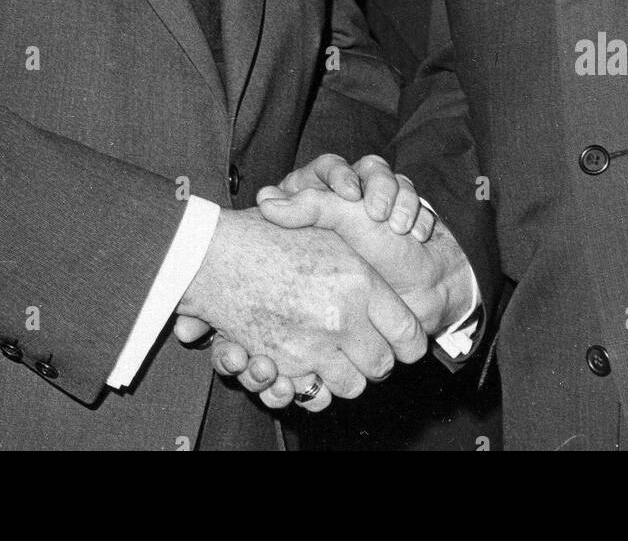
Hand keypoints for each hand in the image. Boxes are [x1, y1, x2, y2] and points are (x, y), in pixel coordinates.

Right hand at [176, 207, 426, 406]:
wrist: (217, 255)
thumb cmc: (273, 237)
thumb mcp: (329, 235)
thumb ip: (365, 270)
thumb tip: (394, 298)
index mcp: (360, 282)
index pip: (409, 334)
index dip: (410, 344)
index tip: (404, 343)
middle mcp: (342, 317)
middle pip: (383, 365)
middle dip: (377, 361)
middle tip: (367, 348)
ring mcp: (313, 345)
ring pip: (352, 386)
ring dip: (348, 375)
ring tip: (338, 355)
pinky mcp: (284, 364)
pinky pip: (315, 393)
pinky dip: (315, 385)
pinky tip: (311, 363)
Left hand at [259, 186, 472, 335]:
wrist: (428, 293)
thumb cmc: (377, 267)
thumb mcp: (340, 233)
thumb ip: (308, 208)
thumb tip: (264, 198)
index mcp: (326, 204)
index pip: (327, 166)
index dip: (339, 175)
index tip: (350, 195)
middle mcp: (351, 202)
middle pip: (367, 167)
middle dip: (379, 187)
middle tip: (379, 214)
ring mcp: (380, 203)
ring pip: (392, 177)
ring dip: (401, 200)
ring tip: (400, 229)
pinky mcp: (406, 208)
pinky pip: (413, 192)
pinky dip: (418, 213)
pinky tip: (417, 235)